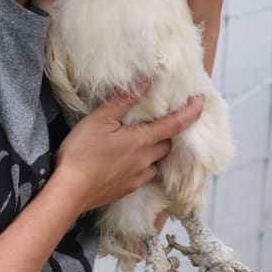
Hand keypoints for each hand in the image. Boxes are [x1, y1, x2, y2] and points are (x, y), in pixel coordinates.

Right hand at [53, 87, 204, 213]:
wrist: (70, 191)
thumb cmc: (83, 151)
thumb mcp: (100, 119)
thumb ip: (123, 100)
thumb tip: (145, 80)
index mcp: (142, 140)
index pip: (175, 124)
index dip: (191, 112)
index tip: (202, 101)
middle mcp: (145, 160)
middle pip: (167, 145)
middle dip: (168, 133)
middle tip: (162, 122)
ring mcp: (137, 178)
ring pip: (156, 163)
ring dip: (156, 152)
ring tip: (145, 144)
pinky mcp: (126, 190)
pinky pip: (144, 177)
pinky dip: (144, 167)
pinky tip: (130, 164)